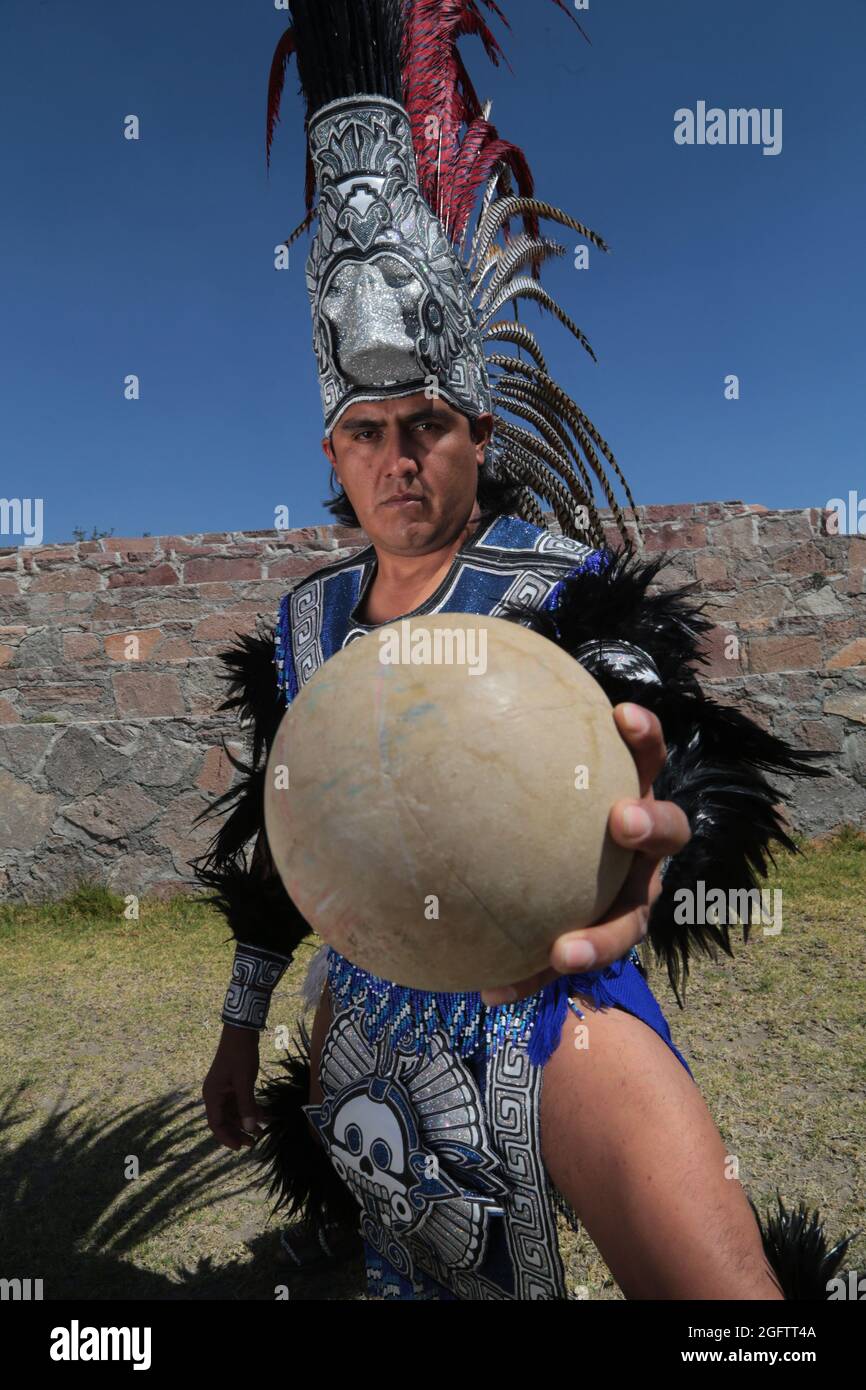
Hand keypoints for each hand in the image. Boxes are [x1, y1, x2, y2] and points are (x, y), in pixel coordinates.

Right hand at [202, 1023, 267, 1150]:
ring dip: (246, 1121)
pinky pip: (241, 1102)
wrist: (242, 1032)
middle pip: (225, 1120)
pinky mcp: (234, 1084)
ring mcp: (224, 1089)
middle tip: (254, 1142)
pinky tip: (265, 1116)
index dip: (227, 1138)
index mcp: (212, 1095)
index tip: (240, 1148)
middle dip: (238, 1132)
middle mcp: (215, 1094)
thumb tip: (249, 1128)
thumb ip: (247, 1105)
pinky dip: (251, 1109)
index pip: (216, 1124)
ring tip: (262, 1131)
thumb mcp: (244, 1081)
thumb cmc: (240, 1055)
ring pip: (234, 1112)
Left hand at [481, 702, 691, 1005]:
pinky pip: (567, 964)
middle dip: (652, 824)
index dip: (643, 735)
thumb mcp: (509, 771)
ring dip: (602, 938)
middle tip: (624, 820)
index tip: (621, 715)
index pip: (644, 755)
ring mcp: (629, 898)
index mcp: (629, 792)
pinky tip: (489, 992)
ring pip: (632, 922)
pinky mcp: (597, 942)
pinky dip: (531, 977)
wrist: (536, 875)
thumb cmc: (525, 807)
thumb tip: (418, 666)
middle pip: (667, 832)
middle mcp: (641, 848)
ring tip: (564, 951)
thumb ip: (479, 730)